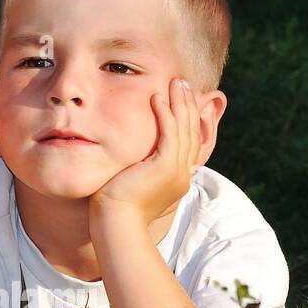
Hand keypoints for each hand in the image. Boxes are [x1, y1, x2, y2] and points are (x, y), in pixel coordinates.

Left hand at [90, 78, 199, 226]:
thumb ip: (137, 168)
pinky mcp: (165, 167)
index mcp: (176, 178)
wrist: (116, 224)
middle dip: (188, 105)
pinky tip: (157, 98)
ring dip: (180, 103)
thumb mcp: (131, 182)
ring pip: (184, 129)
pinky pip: (169, 134)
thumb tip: (127, 158)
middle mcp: (182, 174)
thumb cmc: (116, 208)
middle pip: (191, 132)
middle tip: (184, 84)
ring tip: (177, 83)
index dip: (187, 119)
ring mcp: (176, 171)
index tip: (182, 99)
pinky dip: (165, 114)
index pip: (188, 142)